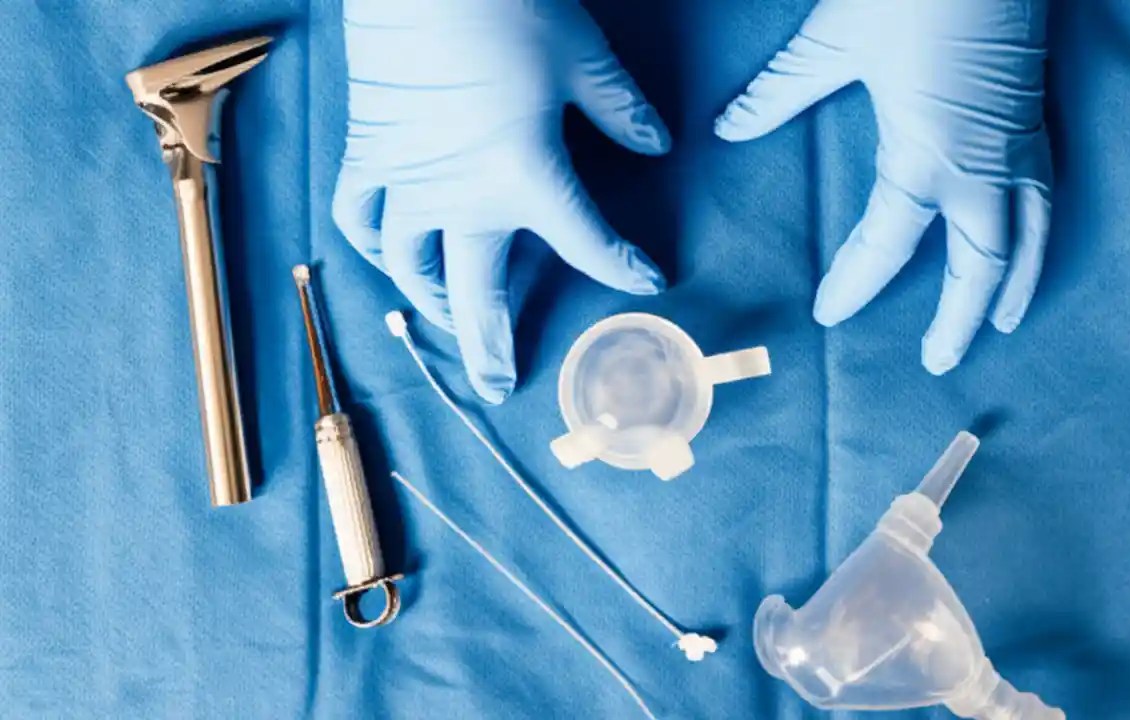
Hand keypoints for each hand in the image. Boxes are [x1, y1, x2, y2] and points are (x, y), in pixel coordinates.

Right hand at [334, 0, 669, 402]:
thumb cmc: (506, 9)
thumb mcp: (582, 58)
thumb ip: (621, 111)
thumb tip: (658, 142)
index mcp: (525, 179)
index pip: (586, 242)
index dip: (622, 266)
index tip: (648, 280)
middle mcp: (461, 198)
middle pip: (477, 294)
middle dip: (491, 346)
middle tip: (495, 387)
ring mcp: (406, 183)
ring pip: (411, 268)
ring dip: (432, 303)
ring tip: (448, 323)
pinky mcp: (366, 156)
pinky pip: (360, 219)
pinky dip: (374, 244)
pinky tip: (390, 254)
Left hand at [716, 0, 1051, 374]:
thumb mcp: (833, 41)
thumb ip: (779, 94)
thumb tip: (728, 127)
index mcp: (928, 157)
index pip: (887, 245)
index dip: (856, 283)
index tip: (830, 313)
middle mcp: (982, 167)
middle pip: (978, 267)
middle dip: (958, 320)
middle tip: (937, 362)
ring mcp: (1018, 145)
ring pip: (1028, 239)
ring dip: (1013, 288)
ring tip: (1001, 326)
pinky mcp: (1038, 119)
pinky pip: (1048, 196)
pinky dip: (1039, 234)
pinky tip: (1028, 241)